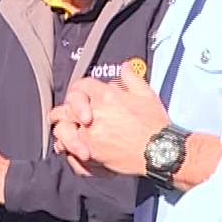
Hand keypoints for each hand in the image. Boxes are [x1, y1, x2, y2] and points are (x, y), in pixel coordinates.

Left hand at [49, 68, 169, 178]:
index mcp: (105, 96)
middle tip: (61, 117)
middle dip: (62, 113)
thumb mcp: (146, 94)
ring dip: (63, 134)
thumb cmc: (154, 124)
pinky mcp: (91, 154)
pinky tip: (73, 153)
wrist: (159, 151)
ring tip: (65, 138)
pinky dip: (69, 153)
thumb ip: (132, 78)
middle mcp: (94, 114)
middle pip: (65, 110)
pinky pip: (71, 153)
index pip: (81, 86)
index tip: (80, 97)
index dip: (79, 91)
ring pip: (63, 132)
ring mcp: (90, 135)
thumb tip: (125, 66)